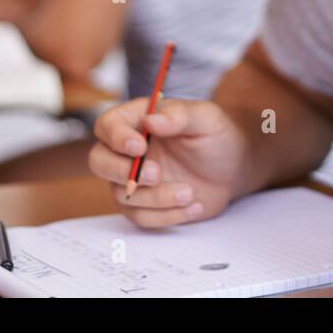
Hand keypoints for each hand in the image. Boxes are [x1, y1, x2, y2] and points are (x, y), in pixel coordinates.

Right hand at [89, 96, 247, 227]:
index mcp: (137, 120)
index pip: (108, 125)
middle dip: (123, 172)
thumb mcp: (206, 118)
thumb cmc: (216, 136)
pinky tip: (193, 205)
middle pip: (99, 161)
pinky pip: (140, 217)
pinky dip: (166, 215)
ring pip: (121, 194)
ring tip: (190, 192)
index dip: (116, 137)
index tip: (139, 146)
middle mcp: (127, 150)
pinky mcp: (144, 205)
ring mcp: (133, 179)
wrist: (233, 168)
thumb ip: (179, 115)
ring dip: (156, 198)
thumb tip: (150, 120)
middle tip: (157, 174)